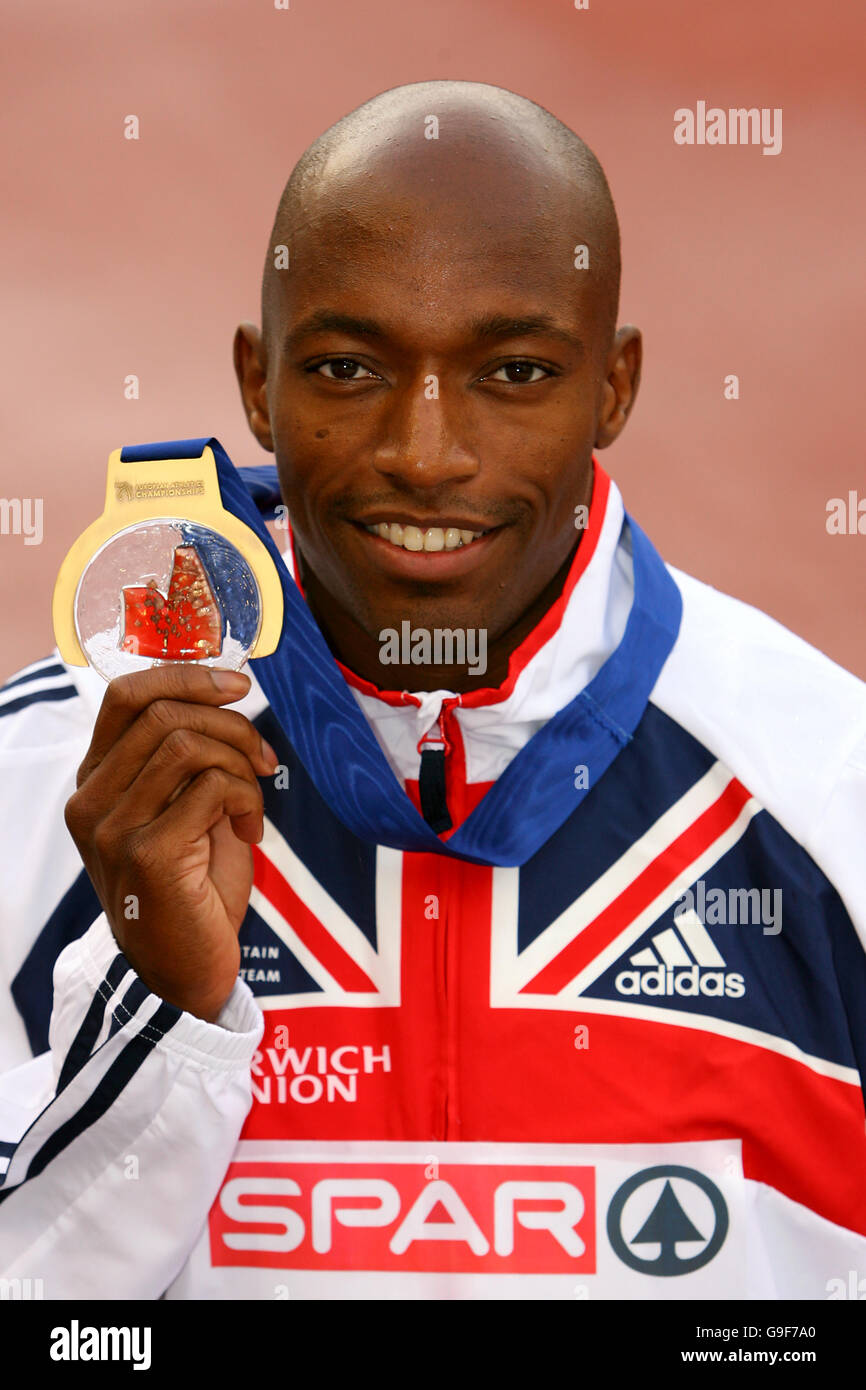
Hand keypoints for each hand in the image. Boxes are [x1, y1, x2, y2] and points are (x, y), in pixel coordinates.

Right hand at [65, 665, 278, 1021]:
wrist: (184, 973)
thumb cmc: (192, 889)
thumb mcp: (185, 810)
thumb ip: (190, 757)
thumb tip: (229, 694)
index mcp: (96, 782)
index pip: (125, 695)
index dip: (187, 675)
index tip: (239, 686)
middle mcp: (92, 801)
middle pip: (164, 713)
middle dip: (232, 724)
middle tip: (262, 759)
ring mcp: (114, 828)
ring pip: (189, 746)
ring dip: (241, 766)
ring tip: (253, 803)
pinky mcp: (149, 854)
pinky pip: (211, 788)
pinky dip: (247, 800)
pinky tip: (250, 831)